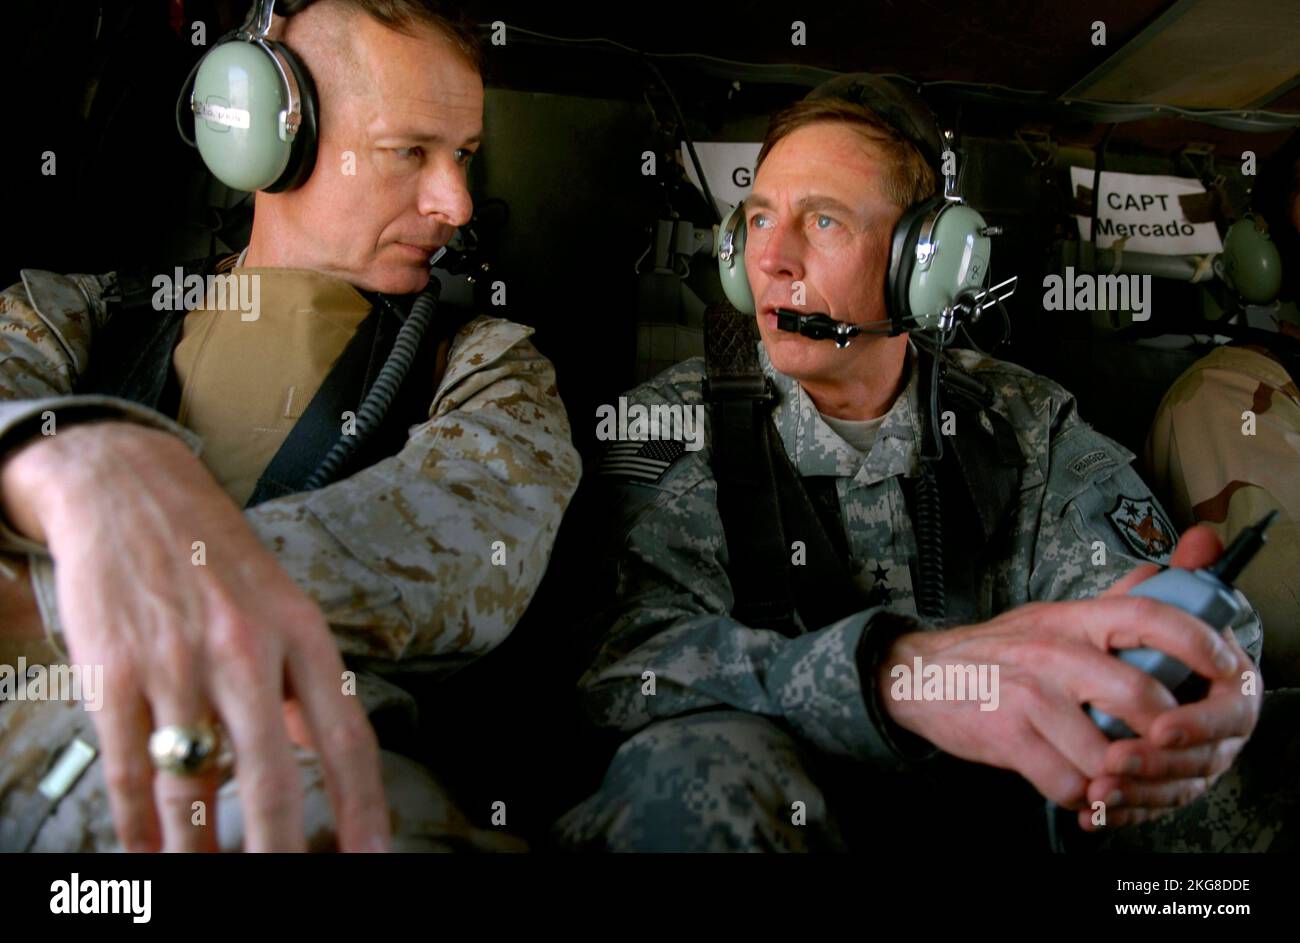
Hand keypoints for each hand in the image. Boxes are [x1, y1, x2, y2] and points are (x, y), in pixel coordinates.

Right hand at [0, 423, 389, 851]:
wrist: (131, 490)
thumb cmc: (214, 555)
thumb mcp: (283, 603)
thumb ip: (302, 678)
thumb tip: (320, 748)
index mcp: (302, 634)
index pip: (346, 736)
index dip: (362, 806)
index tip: (370, 857)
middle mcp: (246, 651)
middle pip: (270, 775)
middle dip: (279, 850)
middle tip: (285, 889)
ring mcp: (178, 662)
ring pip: (193, 783)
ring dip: (199, 851)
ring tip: (209, 885)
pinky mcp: (116, 671)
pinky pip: (129, 767)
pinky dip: (137, 825)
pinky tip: (146, 857)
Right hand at [877, 525, 1247, 816]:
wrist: (918, 674)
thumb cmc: (996, 652)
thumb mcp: (1052, 614)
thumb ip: (1110, 603)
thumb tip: (1161, 575)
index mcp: (1074, 619)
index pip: (1152, 618)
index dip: (1201, 645)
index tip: (1226, 672)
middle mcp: (1055, 652)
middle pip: (1143, 698)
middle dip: (1168, 738)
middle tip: (1168, 751)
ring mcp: (1030, 695)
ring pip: (1110, 753)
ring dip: (1123, 777)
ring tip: (1116, 775)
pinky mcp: (1006, 735)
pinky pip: (1068, 782)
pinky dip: (1082, 796)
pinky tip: (1076, 786)